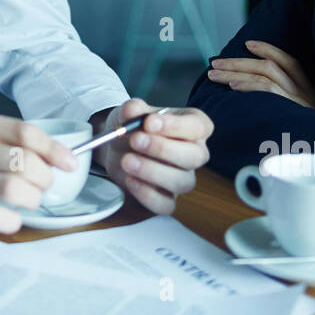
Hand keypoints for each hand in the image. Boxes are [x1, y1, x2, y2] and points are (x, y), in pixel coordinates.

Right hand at [0, 108, 77, 233]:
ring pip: (14, 187)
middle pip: (24, 161)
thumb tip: (50, 152)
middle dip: (45, 178)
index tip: (70, 163)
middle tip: (44, 186)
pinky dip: (13, 220)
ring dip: (32, 198)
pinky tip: (12, 218)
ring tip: (30, 201)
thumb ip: (0, 137)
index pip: (26, 132)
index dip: (55, 150)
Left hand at [93, 98, 212, 215]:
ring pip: (183, 182)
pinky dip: (147, 195)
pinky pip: (166, 205)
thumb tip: (133, 110)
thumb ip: (132, 109)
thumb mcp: (129, 112)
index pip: (198, 127)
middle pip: (194, 157)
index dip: (176, 125)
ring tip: (126, 161)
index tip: (149, 122)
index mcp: (193, 126)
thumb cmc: (133, 127)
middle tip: (135, 140)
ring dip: (153, 172)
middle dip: (163, 149)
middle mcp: (194, 153)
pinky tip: (130, 180)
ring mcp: (183, 177)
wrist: (116, 148)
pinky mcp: (167, 199)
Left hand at [208, 40, 314, 111]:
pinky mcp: (295, 112)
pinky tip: (233, 87)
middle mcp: (307, 94)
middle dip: (239, 62)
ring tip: (215, 74)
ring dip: (236, 72)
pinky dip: (249, 86)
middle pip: (271, 66)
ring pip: (265, 75)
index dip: (269, 50)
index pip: (291, 63)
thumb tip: (256, 99)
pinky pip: (269, 92)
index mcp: (311, 94)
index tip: (248, 44)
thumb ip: (290, 109)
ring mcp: (301, 102)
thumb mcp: (308, 123)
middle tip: (215, 63)